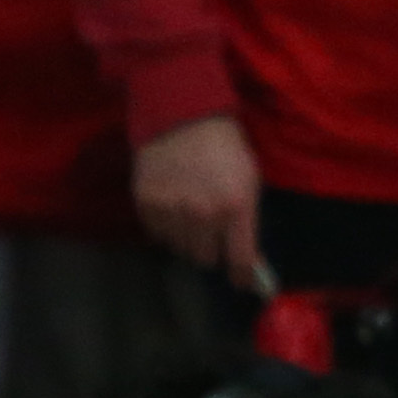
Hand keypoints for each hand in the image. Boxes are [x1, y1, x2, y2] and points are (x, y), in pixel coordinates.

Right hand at [135, 114, 265, 288]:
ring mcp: (172, 211)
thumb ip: (248, 219)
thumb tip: (250, 260)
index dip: (243, 276)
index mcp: (235, 207)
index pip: (240, 260)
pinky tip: (171, 201)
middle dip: (210, 248)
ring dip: (187, 237)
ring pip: (180, 248)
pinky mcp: (147, 204)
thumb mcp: (249, 178)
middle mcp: (204, 214)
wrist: (182, 115)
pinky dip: (165, 224)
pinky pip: (158, 233)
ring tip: (188, 210)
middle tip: (210, 229)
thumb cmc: (224, 146)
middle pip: (205, 259)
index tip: (243, 282)